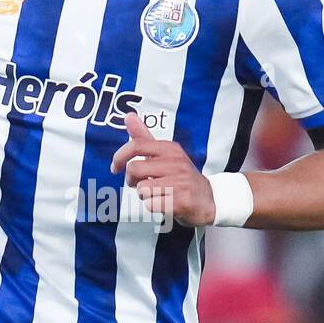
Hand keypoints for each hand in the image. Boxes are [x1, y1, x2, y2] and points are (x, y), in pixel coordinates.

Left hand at [110, 111, 215, 226]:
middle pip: (134, 169)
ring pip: (141, 189)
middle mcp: (175, 162)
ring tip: (158, 193)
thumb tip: (128, 115)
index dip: (120, 156)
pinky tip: (165, 203)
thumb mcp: (165, 154)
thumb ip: (144, 137)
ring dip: (144, 195)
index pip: (137, 146)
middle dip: (131, 180)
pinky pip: (151, 205)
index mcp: (170, 148)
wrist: (208, 199)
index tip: (115, 167)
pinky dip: (153, 206)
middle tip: (141, 184)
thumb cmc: (180, 176)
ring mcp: (179, 182)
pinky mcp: (181, 201)